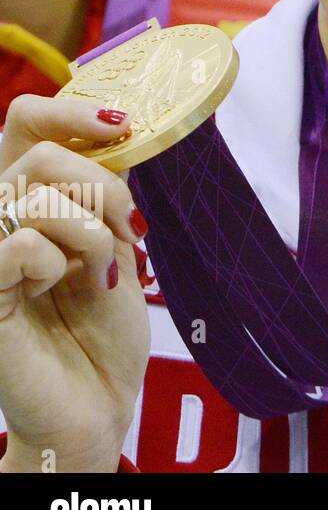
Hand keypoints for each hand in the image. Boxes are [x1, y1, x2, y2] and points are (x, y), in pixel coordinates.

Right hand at [0, 96, 150, 472]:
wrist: (98, 399)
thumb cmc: (105, 325)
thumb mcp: (116, 240)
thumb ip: (106, 189)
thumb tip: (123, 126)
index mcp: (30, 199)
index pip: (25, 123)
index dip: (68, 110)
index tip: (120, 123)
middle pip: (40, 155)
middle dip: (101, 186)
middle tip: (125, 229)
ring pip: (35, 196)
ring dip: (90, 230)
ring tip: (100, 269)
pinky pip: (20, 243)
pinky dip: (58, 261)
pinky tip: (60, 289)